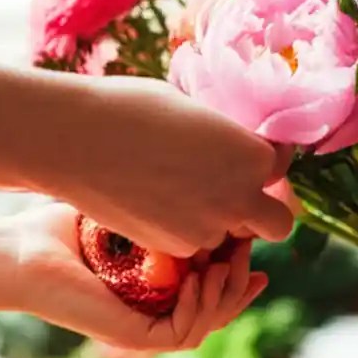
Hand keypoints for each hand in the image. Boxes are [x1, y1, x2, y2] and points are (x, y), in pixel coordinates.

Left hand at [7, 203, 268, 350]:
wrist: (22, 249)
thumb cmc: (64, 224)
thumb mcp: (127, 208)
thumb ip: (162, 200)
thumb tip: (202, 169)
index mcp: (157, 288)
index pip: (212, 289)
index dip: (239, 273)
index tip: (253, 243)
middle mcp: (154, 312)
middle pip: (218, 309)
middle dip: (240, 282)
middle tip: (245, 251)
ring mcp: (143, 327)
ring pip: (206, 324)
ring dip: (224, 296)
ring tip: (225, 262)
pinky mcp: (132, 335)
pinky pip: (181, 334)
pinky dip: (197, 309)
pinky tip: (198, 278)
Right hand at [46, 75, 295, 257]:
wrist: (76, 139)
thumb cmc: (132, 108)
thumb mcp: (195, 113)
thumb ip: (224, 140)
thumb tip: (231, 150)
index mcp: (252, 155)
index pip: (280, 167)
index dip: (263, 161)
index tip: (242, 155)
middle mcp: (240, 198)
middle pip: (278, 223)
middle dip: (263, 211)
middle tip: (233, 193)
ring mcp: (209, 229)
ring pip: (230, 235)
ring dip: (216, 220)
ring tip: (175, 189)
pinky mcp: (175, 248)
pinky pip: (194, 245)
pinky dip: (182, 231)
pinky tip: (152, 201)